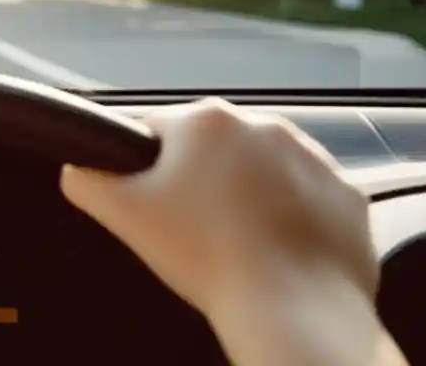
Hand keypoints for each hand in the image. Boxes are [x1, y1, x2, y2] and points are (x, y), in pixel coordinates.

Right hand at [62, 99, 402, 365]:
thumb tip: (77, 168)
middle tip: (191, 230)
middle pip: (212, 150)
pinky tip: (274, 252)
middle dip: (199, 181)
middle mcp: (265, 125)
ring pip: (262, 171)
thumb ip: (87, 179)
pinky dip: (292, 220)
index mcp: (207, 121)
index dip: (145, 169)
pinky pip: (309, 200)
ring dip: (246, 196)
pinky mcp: (347, 195)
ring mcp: (315, 159)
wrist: (291, 306)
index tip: (154, 206)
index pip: (156, 131)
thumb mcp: (124, 214)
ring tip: (235, 244)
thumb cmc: (204, 255)